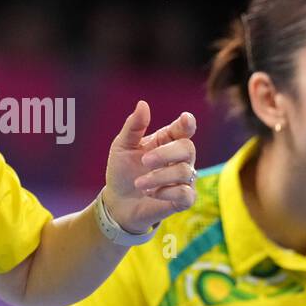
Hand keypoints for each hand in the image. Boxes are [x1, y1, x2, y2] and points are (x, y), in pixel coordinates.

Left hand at [103, 101, 197, 234]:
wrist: (117, 201)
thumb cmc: (122, 170)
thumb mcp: (122, 146)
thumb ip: (134, 126)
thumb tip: (143, 104)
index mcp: (167, 140)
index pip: (184, 129)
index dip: (188, 123)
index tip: (185, 119)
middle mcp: (180, 158)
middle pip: (188, 148)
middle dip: (166, 154)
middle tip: (144, 161)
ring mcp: (184, 179)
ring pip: (185, 172)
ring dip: (158, 177)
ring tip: (139, 183)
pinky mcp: (184, 199)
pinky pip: (185, 194)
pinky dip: (166, 192)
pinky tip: (150, 193)